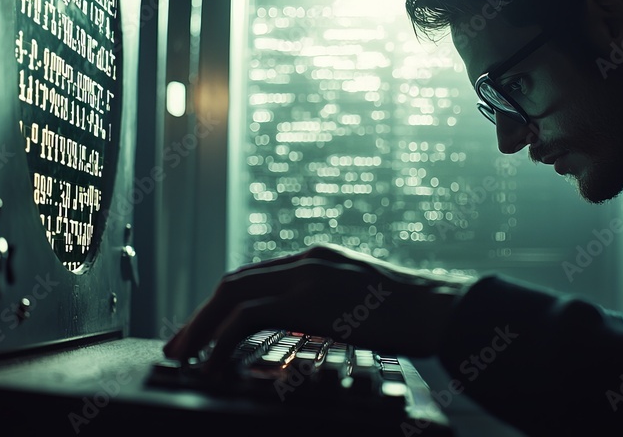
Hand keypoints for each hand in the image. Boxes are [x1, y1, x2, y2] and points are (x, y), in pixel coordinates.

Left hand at [162, 244, 473, 373]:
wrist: (441, 308)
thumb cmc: (412, 313)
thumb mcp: (365, 298)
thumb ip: (334, 304)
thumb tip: (315, 325)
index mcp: (318, 258)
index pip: (256, 276)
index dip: (225, 303)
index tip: (207, 328)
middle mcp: (307, 259)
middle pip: (236, 281)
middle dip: (202, 313)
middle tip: (181, 343)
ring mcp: (307, 275)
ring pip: (232, 294)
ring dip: (201, 326)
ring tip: (184, 355)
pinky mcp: (308, 298)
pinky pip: (248, 317)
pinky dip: (221, 340)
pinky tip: (213, 362)